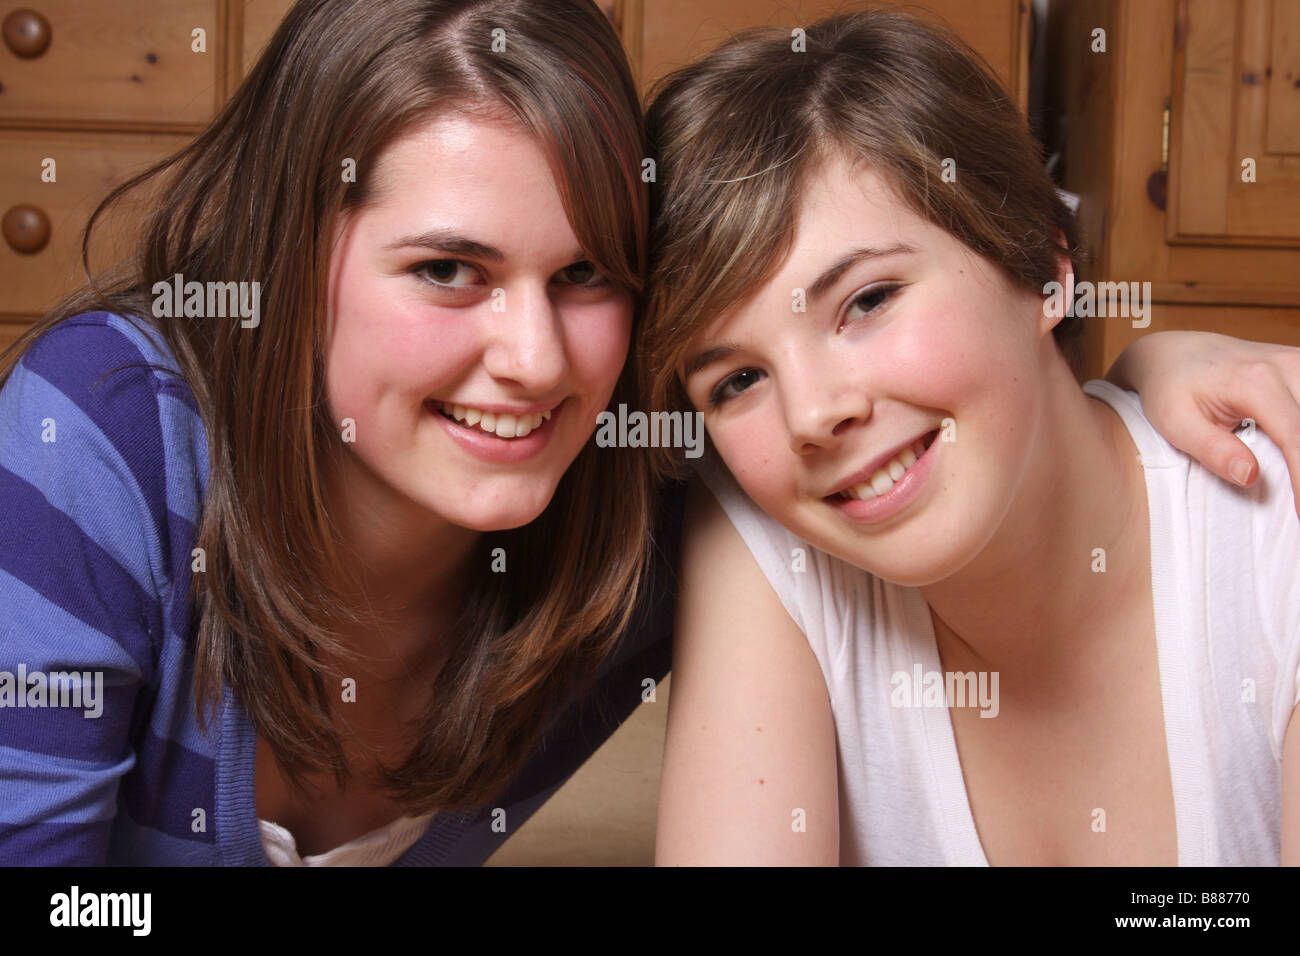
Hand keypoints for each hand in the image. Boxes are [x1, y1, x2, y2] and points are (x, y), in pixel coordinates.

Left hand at [1107, 331, 1299, 515]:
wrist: (1172, 354)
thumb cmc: (1169, 390)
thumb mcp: (1175, 424)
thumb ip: (1212, 450)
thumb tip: (1250, 476)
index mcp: (1256, 382)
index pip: (1297, 438)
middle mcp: (1287, 366)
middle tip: (1298, 508)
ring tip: (1298, 488)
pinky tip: (1296, 457)